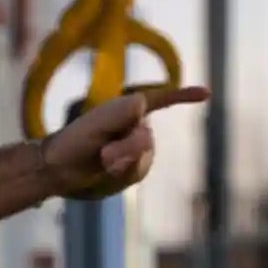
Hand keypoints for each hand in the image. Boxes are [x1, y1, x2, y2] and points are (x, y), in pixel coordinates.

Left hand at [40, 86, 210, 197]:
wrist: (60, 168)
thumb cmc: (74, 140)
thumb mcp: (94, 123)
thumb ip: (118, 113)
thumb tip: (141, 102)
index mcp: (128, 108)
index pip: (160, 99)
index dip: (182, 96)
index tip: (206, 94)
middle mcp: (137, 126)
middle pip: (146, 138)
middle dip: (126, 148)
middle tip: (104, 153)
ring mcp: (137, 148)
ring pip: (144, 157)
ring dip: (121, 162)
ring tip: (102, 160)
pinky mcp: (134, 167)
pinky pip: (138, 172)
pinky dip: (122, 173)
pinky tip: (108, 170)